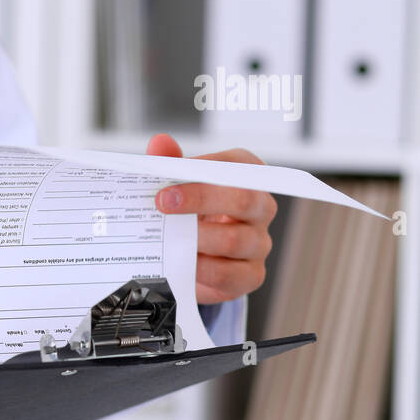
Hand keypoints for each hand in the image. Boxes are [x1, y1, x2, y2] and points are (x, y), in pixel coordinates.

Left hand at [146, 133, 275, 304]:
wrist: (197, 258)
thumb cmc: (192, 214)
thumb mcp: (178, 186)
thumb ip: (169, 164)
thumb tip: (159, 143)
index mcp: (246, 178)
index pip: (237, 164)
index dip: (205, 167)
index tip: (173, 174)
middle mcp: (260, 207)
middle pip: (243, 198)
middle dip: (200, 198)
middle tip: (163, 203)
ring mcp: (259, 243)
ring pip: (235, 239)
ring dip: (197, 238)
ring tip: (168, 239)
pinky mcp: (250, 275)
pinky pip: (229, 274)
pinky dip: (201, 270)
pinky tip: (180, 264)